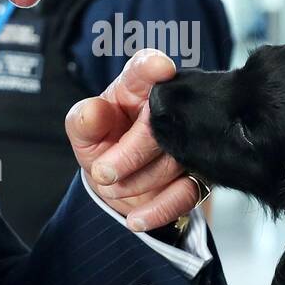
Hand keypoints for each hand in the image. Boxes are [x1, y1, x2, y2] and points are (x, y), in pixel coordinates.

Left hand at [65, 49, 201, 230]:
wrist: (120, 181)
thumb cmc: (104, 143)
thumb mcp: (84, 134)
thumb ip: (83, 121)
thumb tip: (92, 110)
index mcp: (137, 87)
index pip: (146, 69)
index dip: (153, 65)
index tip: (159, 68)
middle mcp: (170, 108)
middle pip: (163, 122)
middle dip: (130, 152)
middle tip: (104, 172)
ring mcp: (190, 140)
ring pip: (175, 159)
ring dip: (138, 180)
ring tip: (112, 185)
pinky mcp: (201, 173)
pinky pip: (187, 193)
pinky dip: (159, 209)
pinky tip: (136, 219)